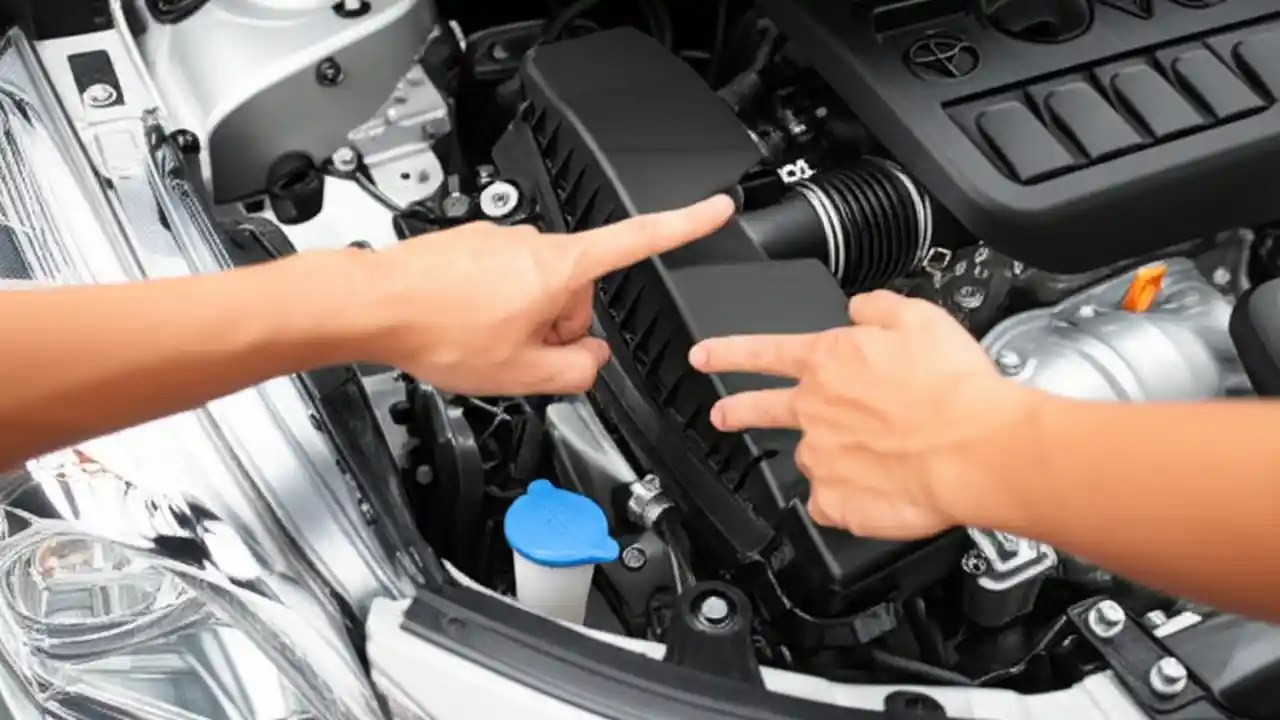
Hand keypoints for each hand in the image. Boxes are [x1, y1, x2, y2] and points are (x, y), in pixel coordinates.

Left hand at [358, 196, 734, 395]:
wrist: (372, 307)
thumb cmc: (437, 330)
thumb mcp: (523, 375)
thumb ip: (579, 372)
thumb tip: (592, 361)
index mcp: (558, 268)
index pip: (638, 240)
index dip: (684, 225)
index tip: (715, 208)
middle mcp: (531, 245)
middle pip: (577, 292)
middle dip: (559, 328)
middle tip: (520, 357)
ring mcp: (499, 243)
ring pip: (537, 292)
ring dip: (523, 324)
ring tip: (481, 346)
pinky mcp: (470, 248)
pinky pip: (502, 284)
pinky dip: (493, 312)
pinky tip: (463, 331)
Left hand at [688, 290, 1040, 539]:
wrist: (974, 448)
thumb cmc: (954, 387)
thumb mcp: (919, 318)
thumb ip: (877, 308)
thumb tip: (858, 308)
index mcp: (828, 362)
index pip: (761, 351)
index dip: (727, 352)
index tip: (702, 355)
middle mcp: (814, 409)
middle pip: (759, 409)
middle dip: (735, 411)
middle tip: (722, 415)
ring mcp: (821, 458)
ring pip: (811, 457)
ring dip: (829, 457)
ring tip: (872, 459)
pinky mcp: (835, 501)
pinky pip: (831, 503)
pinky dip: (848, 499)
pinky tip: (876, 491)